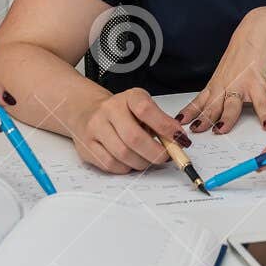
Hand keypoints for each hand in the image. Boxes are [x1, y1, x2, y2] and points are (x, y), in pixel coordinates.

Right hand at [73, 87, 190, 174]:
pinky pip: (110, 165)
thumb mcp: (141, 107)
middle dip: (155, 153)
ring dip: (142, 163)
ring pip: (123, 154)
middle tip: (165, 157)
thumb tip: (178, 139)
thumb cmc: (120, 111)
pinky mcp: (87, 147)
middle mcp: (109, 110)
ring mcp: (95, 129)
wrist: (87, 111)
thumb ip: (160, 121)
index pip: (146, 110)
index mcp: (127, 97)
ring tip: (148, 160)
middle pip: (134, 138)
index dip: (165, 127)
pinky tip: (131, 162)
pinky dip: (126, 168)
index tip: (178, 138)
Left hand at [178, 7, 265, 134]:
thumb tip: (216, 103)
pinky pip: (261, 102)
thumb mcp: (227, 71)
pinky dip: (265, 114)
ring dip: (225, 119)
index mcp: (217, 84)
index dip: (189, 113)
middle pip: (211, 106)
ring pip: (230, 105)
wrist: (258, 29)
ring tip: (221, 130)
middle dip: (202, 120)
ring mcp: (241, 84)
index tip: (179, 122)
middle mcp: (225, 85)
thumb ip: (222, 87)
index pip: (199, 101)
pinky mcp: (257, 82)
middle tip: (195, 131)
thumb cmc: (243, 51)